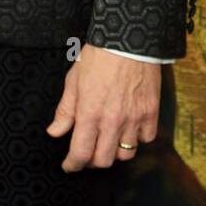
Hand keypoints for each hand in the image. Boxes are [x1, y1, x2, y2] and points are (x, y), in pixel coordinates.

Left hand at [46, 44, 159, 170]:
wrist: (128, 40)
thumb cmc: (98, 57)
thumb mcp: (73, 81)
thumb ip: (65, 110)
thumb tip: (54, 131)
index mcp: (89, 113)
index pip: (80, 154)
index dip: (72, 165)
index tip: (69, 166)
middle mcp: (112, 121)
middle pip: (103, 161)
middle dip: (92, 162)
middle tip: (87, 153)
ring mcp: (134, 119)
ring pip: (126, 154)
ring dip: (115, 152)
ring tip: (108, 141)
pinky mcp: (151, 113)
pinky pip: (146, 139)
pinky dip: (137, 139)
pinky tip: (130, 129)